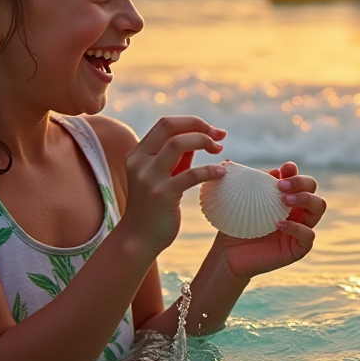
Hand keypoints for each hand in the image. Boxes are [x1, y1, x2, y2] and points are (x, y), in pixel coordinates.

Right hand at [119, 116, 225, 256]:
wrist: (139, 238)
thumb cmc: (155, 205)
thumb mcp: (162, 175)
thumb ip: (177, 156)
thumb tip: (202, 136)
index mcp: (138, 154)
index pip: (166, 124)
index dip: (192, 122)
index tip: (214, 131)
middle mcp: (139, 161)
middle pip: (169, 127)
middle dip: (198, 125)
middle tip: (219, 135)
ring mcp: (148, 178)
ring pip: (177, 144)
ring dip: (203, 141)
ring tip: (219, 150)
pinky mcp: (162, 195)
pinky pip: (191, 175)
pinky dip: (209, 170)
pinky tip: (222, 174)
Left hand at [212, 163, 325, 280]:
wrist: (228, 254)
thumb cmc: (235, 225)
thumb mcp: (240, 200)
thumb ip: (249, 183)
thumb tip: (255, 167)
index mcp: (286, 197)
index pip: (298, 179)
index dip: (295, 172)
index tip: (284, 168)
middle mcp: (297, 211)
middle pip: (313, 188)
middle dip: (301, 182)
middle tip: (281, 186)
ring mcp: (300, 228)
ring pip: (319, 208)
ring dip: (305, 199)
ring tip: (285, 200)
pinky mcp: (298, 248)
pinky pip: (309, 235)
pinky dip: (297, 227)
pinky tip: (279, 224)